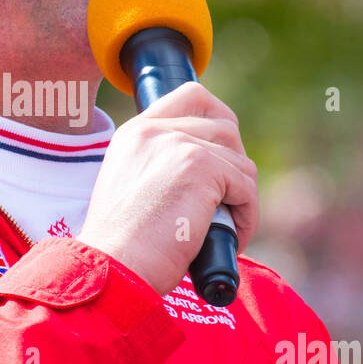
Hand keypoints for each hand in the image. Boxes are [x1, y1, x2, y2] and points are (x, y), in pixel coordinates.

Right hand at [77, 82, 258, 295]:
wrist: (115, 267)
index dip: (218, 120)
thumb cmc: (123, 247)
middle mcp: (156, 130)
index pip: (191, 96)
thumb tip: (211, 170)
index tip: (222, 154)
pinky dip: (247, 216)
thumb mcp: (133, 189)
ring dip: (242, 198)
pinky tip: (232, 238)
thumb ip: (161, 166)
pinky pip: (247, 187)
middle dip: (235, 165)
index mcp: (136, 132)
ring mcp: (179, 145)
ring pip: (241, 161)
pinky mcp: (201, 167)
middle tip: (226, 202)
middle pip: (226, 128)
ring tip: (227, 228)